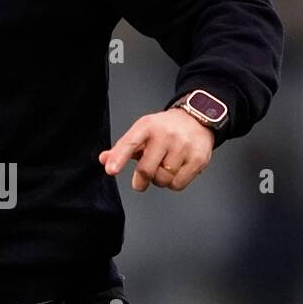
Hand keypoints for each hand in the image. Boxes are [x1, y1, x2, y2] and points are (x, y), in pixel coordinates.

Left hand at [99, 107, 214, 191]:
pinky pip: (178, 184)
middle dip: (140, 180)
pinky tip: (175, 172)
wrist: (197, 119)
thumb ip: (122, 148)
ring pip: (163, 179)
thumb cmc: (164, 128)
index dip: (119, 158)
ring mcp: (183, 147)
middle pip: (147, 169)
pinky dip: (173, 183)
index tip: (111, 170)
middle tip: (140, 181)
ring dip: (159, 180)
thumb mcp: (142, 131)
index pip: (130, 143)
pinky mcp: (198, 159)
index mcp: (147, 126)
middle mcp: (165, 135)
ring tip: (162, 169)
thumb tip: (104, 160)